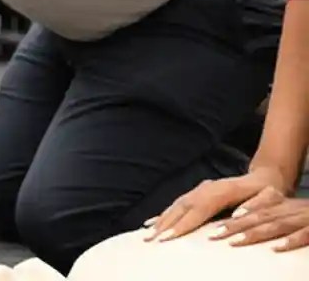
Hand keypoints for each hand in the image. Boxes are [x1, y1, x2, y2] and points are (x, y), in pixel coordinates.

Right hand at [146, 166, 291, 240]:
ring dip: (160, 220)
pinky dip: (163, 214)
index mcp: (222, 190)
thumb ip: (256, 204)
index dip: (182, 224)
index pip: (198, 210)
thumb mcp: (269, 195)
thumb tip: (239, 214)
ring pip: (176, 205)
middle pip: (181, 207)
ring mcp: (200, 189)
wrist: (263, 176)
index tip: (168, 238)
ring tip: (146, 234)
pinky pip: (177, 205)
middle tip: (149, 239)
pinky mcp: (197, 193)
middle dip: (164, 224)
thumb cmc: (267, 190)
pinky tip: (150, 223)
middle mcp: (206, 188)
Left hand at [205, 195, 308, 250]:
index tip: (214, 228)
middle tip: (214, 235)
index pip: (255, 212)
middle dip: (235, 226)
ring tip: (235, 241)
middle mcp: (293, 210)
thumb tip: (246, 224)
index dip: (234, 220)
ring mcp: (306, 218)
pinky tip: (277, 248)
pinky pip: (305, 234)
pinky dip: (291, 240)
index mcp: (285, 207)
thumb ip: (275, 217)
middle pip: (260, 217)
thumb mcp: (295, 213)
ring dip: (255, 233)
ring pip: (277, 225)